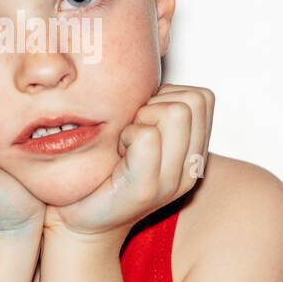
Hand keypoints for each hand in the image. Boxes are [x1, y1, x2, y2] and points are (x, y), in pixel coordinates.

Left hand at [42, 83, 213, 248]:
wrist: (78, 220)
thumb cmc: (102, 169)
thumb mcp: (137, 133)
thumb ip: (154, 107)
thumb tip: (152, 61)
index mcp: (195, 153)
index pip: (203, 97)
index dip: (169, 95)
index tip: (143, 118)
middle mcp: (192, 168)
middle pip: (194, 100)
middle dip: (157, 103)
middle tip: (132, 130)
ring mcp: (173, 181)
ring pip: (175, 113)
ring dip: (142, 117)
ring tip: (125, 142)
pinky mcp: (146, 189)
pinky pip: (147, 136)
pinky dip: (127, 135)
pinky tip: (117, 154)